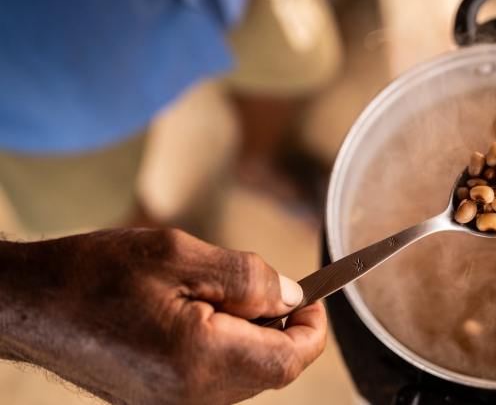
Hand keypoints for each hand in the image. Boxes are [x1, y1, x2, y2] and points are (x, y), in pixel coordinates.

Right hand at [0, 228, 325, 404]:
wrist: (31, 306)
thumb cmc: (96, 274)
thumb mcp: (180, 255)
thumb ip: (248, 278)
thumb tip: (293, 296)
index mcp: (202, 360)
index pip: (291, 359)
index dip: (313, 326)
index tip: (315, 296)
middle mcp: (193, 396)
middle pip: (272, 368)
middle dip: (279, 324)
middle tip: (254, 283)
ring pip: (246, 373)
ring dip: (249, 333)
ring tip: (210, 293)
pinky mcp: (160, 402)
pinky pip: (216, 378)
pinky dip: (224, 346)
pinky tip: (193, 315)